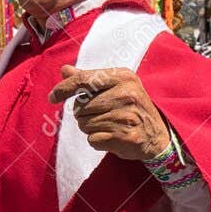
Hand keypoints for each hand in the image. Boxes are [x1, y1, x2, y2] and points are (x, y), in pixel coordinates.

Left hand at [48, 66, 170, 160]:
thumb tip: (64, 70)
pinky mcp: (125, 137)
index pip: (83, 80)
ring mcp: (126, 116)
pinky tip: (111, 137)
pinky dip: (97, 141)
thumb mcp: (116, 86)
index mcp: (123, 77)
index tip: (52, 97)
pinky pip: (92, 139)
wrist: (158, 135)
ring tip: (108, 126)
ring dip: (90, 128)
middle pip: (80, 106)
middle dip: (84, 114)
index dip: (64, 89)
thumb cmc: (131, 107)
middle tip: (101, 115)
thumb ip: (89, 79)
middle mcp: (126, 94)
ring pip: (84, 124)